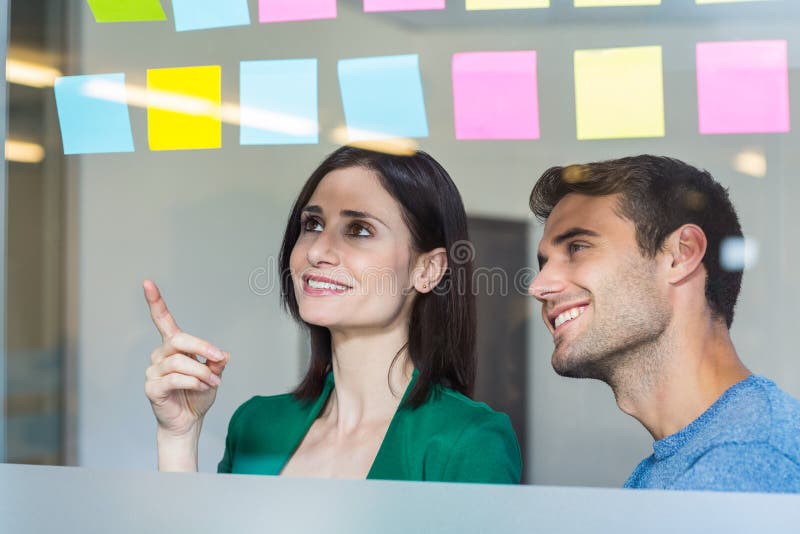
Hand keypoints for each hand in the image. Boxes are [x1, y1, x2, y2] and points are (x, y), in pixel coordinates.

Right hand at [143, 279, 228, 438]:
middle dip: (202, 347)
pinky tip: (202, 387)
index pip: (162, 320)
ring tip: (213, 382)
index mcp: (173, 346)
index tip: (147, 283)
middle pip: (178, 340)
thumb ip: (216, 363)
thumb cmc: (197, 395)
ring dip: (202, 371)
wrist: (188, 422)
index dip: (155, 302)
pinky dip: (194, 382)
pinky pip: (175, 378)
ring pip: (180, 362)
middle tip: (219, 359)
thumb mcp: (213, 376)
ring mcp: (153, 371)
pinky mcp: (152, 387)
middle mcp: (160, 355)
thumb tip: (223, 356)